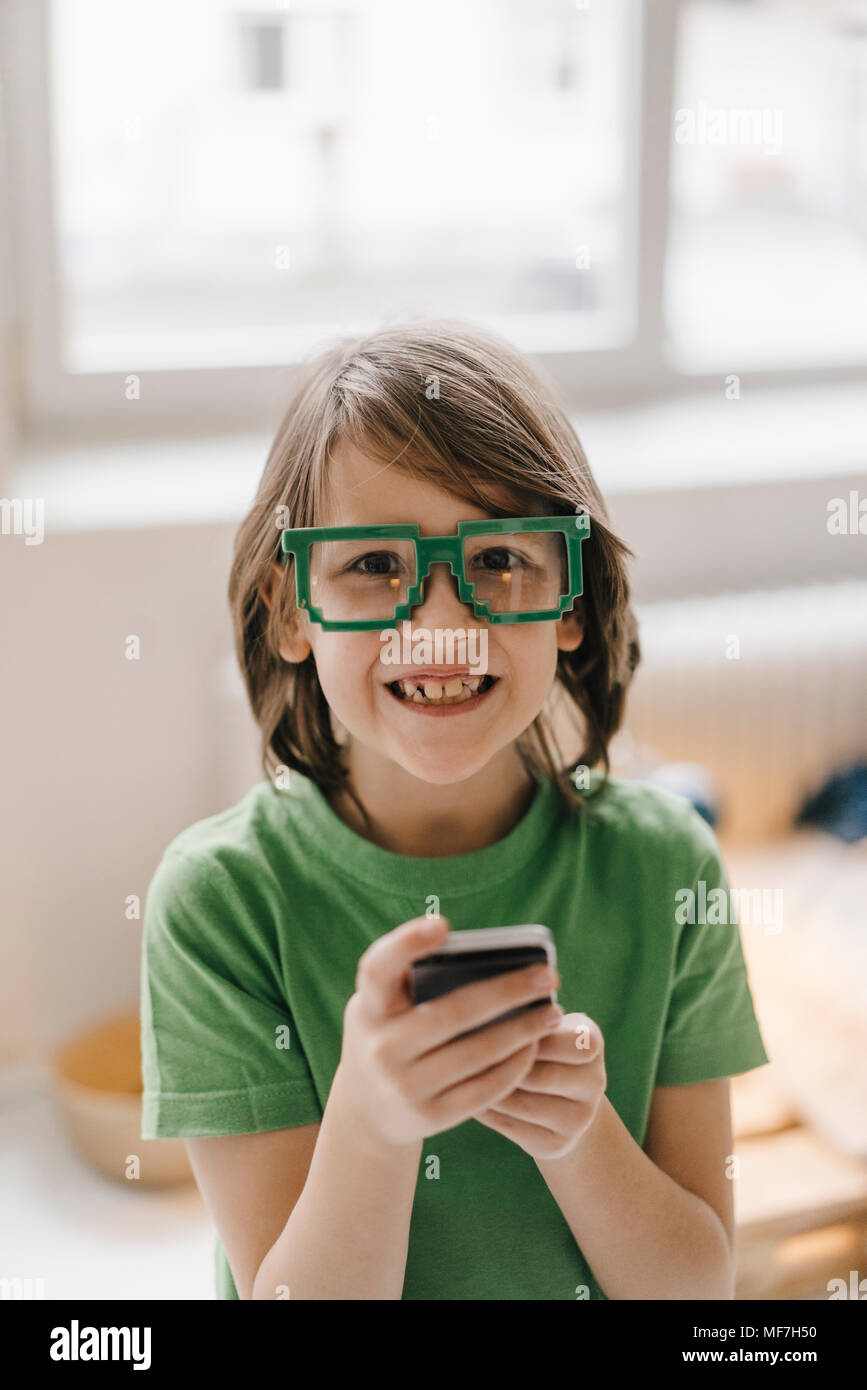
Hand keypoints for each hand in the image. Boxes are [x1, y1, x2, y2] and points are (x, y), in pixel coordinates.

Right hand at [336, 915, 565, 1148]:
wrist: (368, 1113)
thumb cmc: (389, 1036)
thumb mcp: (383, 1009)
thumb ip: (415, 983)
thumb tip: (492, 964)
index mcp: (367, 1008)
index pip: (378, 969)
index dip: (406, 944)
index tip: (443, 924)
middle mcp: (380, 1048)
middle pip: (452, 1012)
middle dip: (508, 991)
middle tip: (548, 975)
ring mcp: (403, 1086)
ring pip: (477, 1052)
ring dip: (523, 1030)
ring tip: (552, 1013)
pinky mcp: (429, 1117)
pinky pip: (484, 1088)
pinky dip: (514, 1066)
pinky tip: (534, 1047)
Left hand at [472, 1012, 605, 1160]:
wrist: (560, 1099)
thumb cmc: (539, 1046)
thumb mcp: (543, 1026)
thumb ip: (524, 1017)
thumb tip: (484, 1012)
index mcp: (591, 1043)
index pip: (563, 1037)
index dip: (530, 1035)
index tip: (496, 1026)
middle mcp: (594, 1083)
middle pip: (540, 1075)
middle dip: (501, 1066)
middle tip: (463, 1055)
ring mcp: (579, 1119)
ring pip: (521, 1104)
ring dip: (486, 1090)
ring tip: (458, 1076)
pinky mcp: (557, 1145)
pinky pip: (513, 1127)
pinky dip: (486, 1111)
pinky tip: (467, 1097)